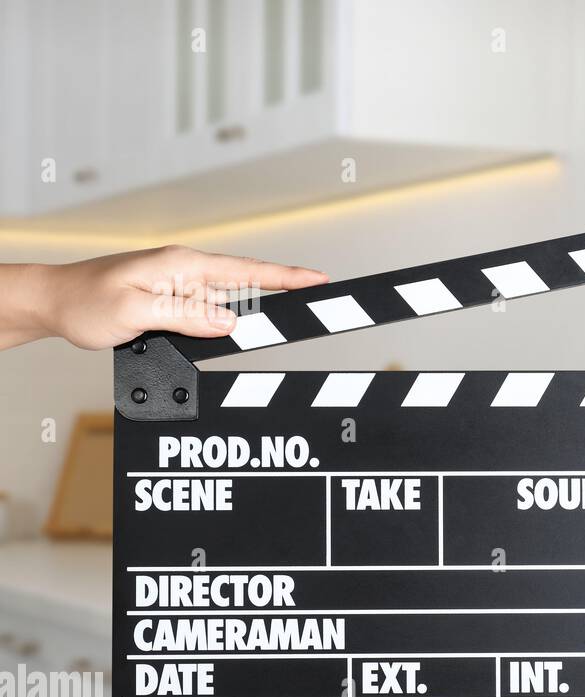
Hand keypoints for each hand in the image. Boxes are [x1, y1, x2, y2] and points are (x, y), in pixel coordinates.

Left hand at [1, 245, 327, 349]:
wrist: (51, 302)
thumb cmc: (83, 302)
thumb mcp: (135, 311)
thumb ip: (184, 314)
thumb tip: (229, 323)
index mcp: (181, 266)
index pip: (248, 271)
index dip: (287, 277)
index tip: (319, 280)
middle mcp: (184, 271)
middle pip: (248, 284)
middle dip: (284, 290)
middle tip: (319, 297)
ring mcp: (178, 285)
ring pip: (229, 300)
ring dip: (253, 310)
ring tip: (284, 317)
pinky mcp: (171, 300)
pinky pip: (208, 310)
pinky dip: (225, 319)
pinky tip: (230, 329)